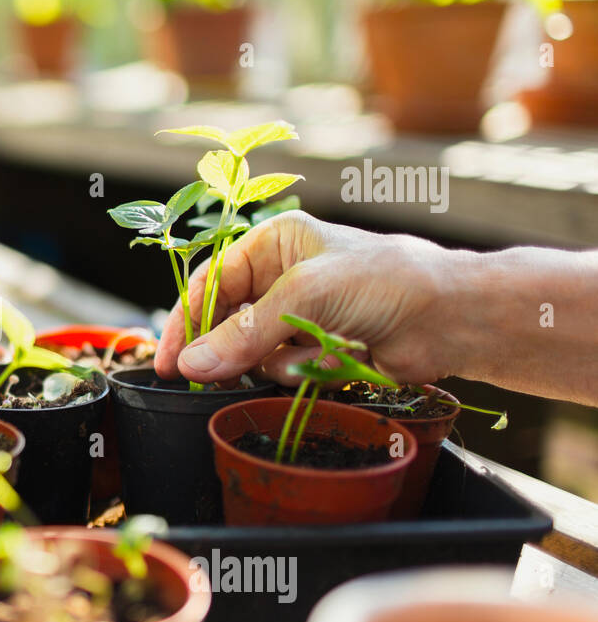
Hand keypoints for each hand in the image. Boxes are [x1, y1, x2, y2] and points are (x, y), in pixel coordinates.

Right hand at [155, 211, 457, 386]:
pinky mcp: (314, 351)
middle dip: (224, 348)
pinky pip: (279, 371)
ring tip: (307, 356)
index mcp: (274, 244)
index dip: (185, 321)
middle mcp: (280, 277)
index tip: (170, 361)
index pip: (210, 282)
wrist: (451, 319)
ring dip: (271, 361)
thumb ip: (246, 332)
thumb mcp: (307, 294)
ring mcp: (297, 317)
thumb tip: (195, 365)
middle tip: (202, 378)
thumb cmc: (386, 281)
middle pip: (224, 321)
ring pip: (249, 352)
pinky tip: (326, 364)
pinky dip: (296, 374)